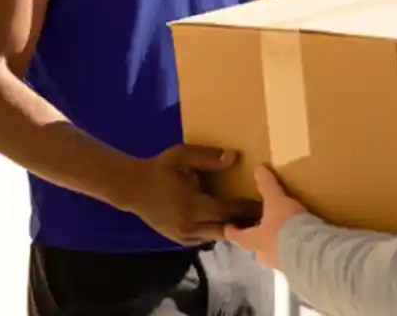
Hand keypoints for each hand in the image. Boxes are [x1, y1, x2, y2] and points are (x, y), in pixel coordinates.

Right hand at [121, 144, 260, 245]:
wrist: (132, 188)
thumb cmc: (159, 168)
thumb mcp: (181, 156)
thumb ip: (207, 157)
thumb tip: (233, 156)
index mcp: (193, 205)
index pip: (227, 210)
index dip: (246, 208)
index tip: (264, 204)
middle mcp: (190, 225)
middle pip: (225, 228)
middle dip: (244, 223)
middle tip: (264, 217)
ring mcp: (184, 235)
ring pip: (215, 236)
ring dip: (231, 229)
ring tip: (249, 222)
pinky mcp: (179, 239)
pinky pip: (204, 239)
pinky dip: (216, 232)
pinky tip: (226, 225)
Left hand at [224, 166, 307, 267]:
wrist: (310, 252)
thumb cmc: (285, 226)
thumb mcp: (276, 201)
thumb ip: (267, 186)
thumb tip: (258, 168)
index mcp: (253, 240)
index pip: (236, 236)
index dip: (232, 230)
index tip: (228, 226)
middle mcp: (264, 255)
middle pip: (255, 247)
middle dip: (257, 238)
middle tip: (261, 226)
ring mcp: (280, 264)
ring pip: (273, 253)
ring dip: (276, 244)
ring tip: (284, 232)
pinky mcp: (297, 268)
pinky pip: (292, 258)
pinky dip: (293, 250)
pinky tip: (301, 243)